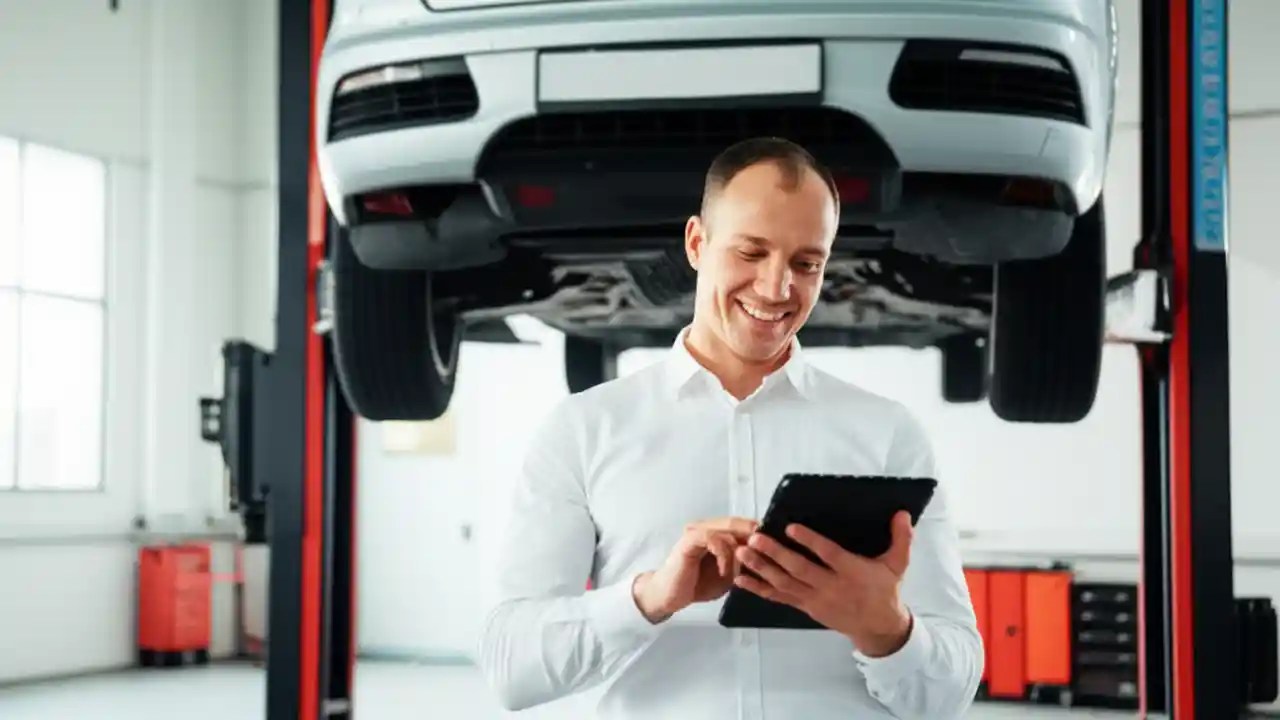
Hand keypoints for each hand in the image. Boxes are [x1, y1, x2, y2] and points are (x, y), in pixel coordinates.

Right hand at [632, 517, 758, 622]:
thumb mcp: (729, 574)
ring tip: (743, 569)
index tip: (776, 544)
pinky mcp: (689, 541)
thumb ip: (743, 562)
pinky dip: (724, 555)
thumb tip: (766, 555)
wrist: (670, 596)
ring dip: (739, 551)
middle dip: (754, 536)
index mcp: (717, 533)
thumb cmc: (699, 585)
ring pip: (727, 530)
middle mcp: (707, 527)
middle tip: (767, 550)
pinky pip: (713, 539)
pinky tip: (726, 572)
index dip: (759, 532)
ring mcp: (697, 532)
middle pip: (736, 522)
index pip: (741, 525)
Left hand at [734, 510, 914, 656]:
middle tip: (756, 537)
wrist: (878, 627)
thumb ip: (901, 538)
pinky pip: (779, 598)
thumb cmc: (885, 590)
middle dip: (776, 553)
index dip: (810, 542)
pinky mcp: (806, 607)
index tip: (791, 527)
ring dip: (762, 568)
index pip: (829, 555)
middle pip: (800, 569)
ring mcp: (816, 599)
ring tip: (743, 553)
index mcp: (853, 573)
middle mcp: (832, 587)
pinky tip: (741, 580)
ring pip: (785, 583)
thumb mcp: (898, 565)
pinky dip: (759, 589)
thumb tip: (903, 513)